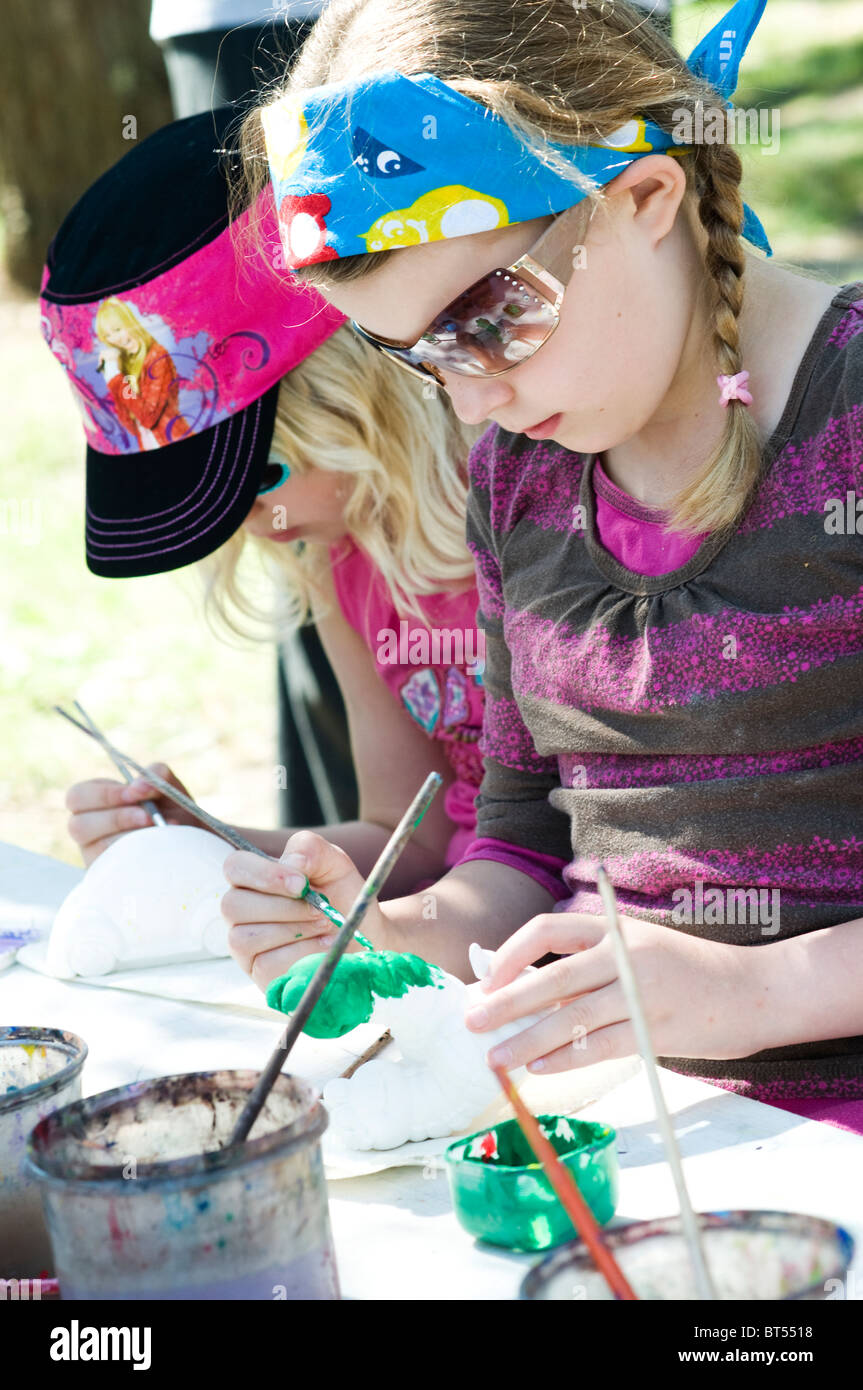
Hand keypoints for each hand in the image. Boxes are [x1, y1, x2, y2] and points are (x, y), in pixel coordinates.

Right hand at [65, 763, 197, 865]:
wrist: (193, 847)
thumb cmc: (173, 814)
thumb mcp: (168, 789)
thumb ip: (156, 775)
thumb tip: (139, 784)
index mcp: (95, 805)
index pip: (77, 797)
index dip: (103, 794)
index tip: (136, 793)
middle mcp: (89, 833)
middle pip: (78, 826)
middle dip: (117, 818)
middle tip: (148, 816)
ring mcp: (97, 858)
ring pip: (98, 848)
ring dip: (131, 837)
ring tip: (160, 831)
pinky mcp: (111, 877)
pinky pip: (115, 868)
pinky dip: (139, 855)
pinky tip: (158, 849)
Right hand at [222, 829, 387, 992]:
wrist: (366, 935)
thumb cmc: (343, 896)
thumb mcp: (334, 863)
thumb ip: (310, 849)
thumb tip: (290, 863)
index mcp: (254, 878)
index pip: (234, 867)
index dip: (264, 875)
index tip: (301, 883)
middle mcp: (242, 911)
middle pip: (233, 905)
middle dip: (283, 907)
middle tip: (320, 909)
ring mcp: (246, 945)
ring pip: (245, 937)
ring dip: (294, 930)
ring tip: (325, 925)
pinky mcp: (260, 974)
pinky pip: (267, 964)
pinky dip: (302, 953)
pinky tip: (323, 947)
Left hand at [464, 912, 768, 1073]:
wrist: (755, 989)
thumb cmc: (687, 971)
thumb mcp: (637, 947)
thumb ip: (590, 960)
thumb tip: (524, 991)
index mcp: (614, 927)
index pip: (549, 929)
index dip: (511, 954)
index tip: (487, 980)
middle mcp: (625, 954)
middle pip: (552, 978)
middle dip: (504, 1002)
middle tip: (471, 1022)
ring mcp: (642, 992)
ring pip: (570, 1018)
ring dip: (526, 1040)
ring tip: (496, 1058)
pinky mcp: (657, 1030)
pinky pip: (600, 1046)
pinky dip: (565, 1059)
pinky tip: (538, 1069)